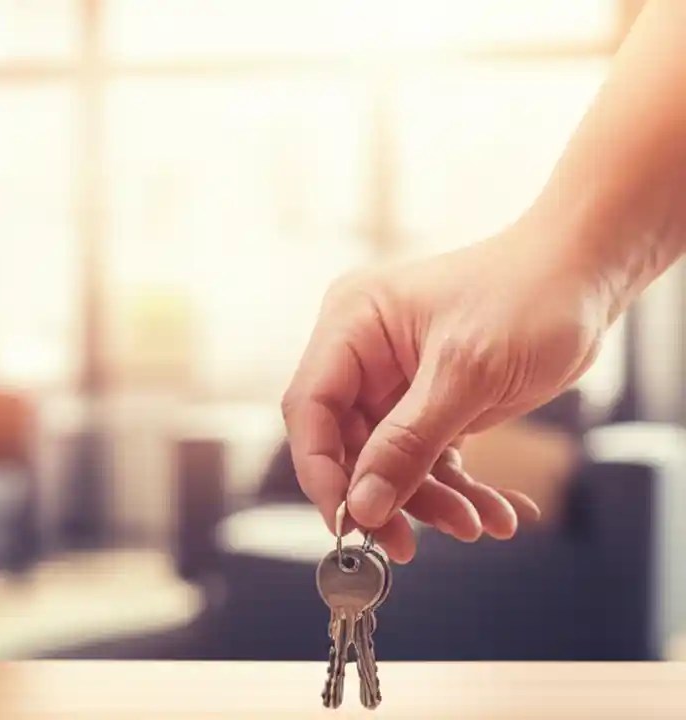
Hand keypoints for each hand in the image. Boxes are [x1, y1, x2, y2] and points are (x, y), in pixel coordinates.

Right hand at [281, 223, 613, 561]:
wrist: (588, 275)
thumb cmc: (529, 296)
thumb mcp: (467, 373)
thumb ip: (409, 443)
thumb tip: (364, 508)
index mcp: (351, 324)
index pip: (310, 407)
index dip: (320, 470)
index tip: (347, 522)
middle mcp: (362, 353)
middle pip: (346, 443)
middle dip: (384, 495)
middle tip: (405, 547)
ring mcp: (393, 380)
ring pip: (389, 461)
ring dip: (430, 499)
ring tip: (477, 524)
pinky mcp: (427, 402)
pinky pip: (427, 458)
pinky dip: (458, 489)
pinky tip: (496, 512)